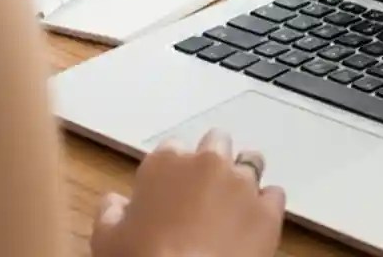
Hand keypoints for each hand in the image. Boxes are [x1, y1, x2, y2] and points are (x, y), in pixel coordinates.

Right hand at [91, 130, 286, 256]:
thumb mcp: (107, 240)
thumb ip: (110, 212)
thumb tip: (114, 203)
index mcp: (166, 163)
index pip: (172, 148)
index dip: (173, 169)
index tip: (172, 186)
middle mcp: (207, 163)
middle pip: (217, 143)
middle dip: (212, 160)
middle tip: (206, 188)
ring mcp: (242, 184)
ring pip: (251, 161)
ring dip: (244, 175)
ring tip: (236, 199)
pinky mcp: (268, 209)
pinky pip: (274, 195)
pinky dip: (266, 205)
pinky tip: (255, 221)